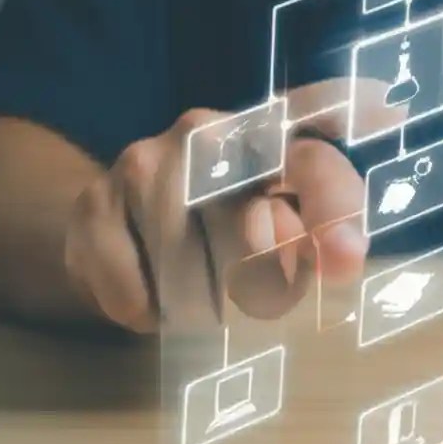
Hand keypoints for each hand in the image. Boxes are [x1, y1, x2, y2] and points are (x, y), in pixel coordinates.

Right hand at [62, 80, 392, 331]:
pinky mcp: (94, 204)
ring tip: (206, 292)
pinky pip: (134, 294)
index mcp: (272, 131)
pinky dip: (151, 312)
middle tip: (261, 298)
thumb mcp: (289, 220)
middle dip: (264, 289)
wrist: (121, 213)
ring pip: (190, 273)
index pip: (313, 162)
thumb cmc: (229, 220)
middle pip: (251, 239)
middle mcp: (209, 130)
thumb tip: (342, 258)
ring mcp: (145, 161)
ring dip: (204, 305)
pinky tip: (155, 292)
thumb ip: (321, 233)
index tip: (347, 261)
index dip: (334, 206)